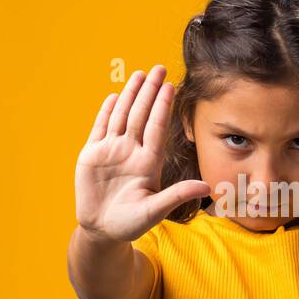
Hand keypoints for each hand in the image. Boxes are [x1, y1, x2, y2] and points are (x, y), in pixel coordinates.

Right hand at [75, 64, 209, 243]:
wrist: (102, 230)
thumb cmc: (131, 223)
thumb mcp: (155, 210)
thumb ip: (177, 195)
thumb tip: (206, 187)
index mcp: (147, 162)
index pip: (156, 128)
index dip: (162, 107)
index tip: (171, 87)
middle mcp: (130, 152)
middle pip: (141, 115)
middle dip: (149, 92)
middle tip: (158, 68)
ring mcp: (111, 151)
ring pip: (122, 117)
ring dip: (130, 96)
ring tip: (138, 74)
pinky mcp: (92, 155)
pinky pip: (100, 129)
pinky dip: (106, 113)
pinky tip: (114, 97)